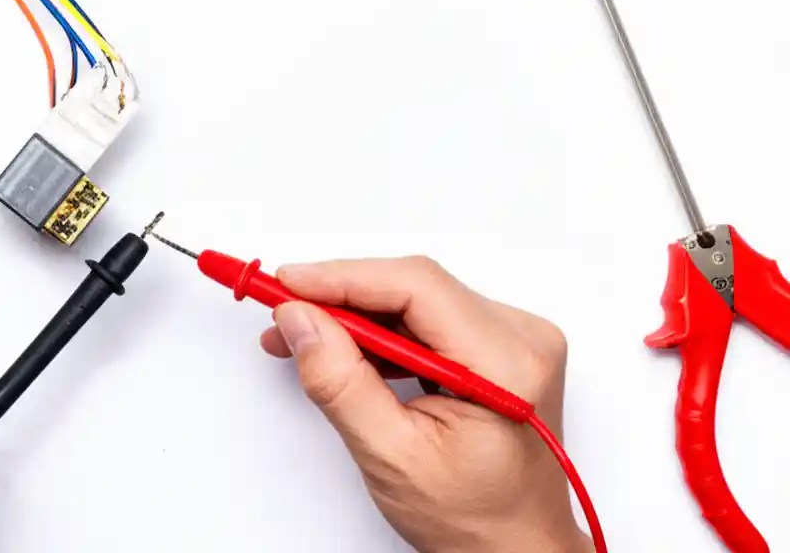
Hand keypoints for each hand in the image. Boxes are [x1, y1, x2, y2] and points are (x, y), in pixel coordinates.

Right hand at [261, 257, 592, 552]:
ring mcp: (513, 339)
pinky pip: (427, 318)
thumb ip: (340, 382)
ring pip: (415, 300)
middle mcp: (522, 338)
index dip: (343, 278)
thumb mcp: (392, 456)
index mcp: (508, 365)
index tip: (285, 285)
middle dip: (341, 298)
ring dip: (355, 315)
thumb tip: (298, 321)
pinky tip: (343, 349)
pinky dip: (379, 331)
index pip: (417, 288)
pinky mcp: (496, 346)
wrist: (517, 548)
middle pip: (414, 287)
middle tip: (282, 315)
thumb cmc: (473, 519)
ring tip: (301, 338)